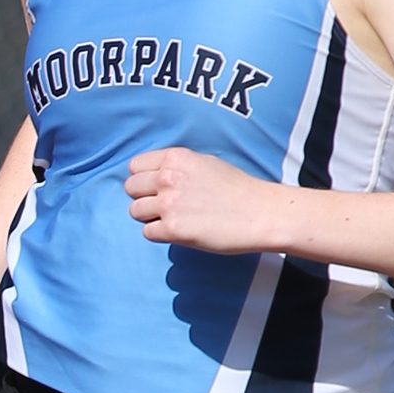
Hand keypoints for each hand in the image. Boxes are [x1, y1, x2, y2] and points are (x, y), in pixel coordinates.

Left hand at [126, 147, 286, 253]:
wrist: (263, 214)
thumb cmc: (238, 188)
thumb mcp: (204, 162)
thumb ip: (175, 166)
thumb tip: (152, 174)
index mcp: (174, 158)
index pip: (134, 167)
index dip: (143, 179)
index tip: (155, 188)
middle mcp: (167, 178)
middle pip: (130, 189)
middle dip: (143, 197)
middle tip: (164, 206)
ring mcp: (169, 204)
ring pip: (135, 211)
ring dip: (150, 217)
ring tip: (173, 219)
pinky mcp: (173, 229)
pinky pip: (147, 232)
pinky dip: (160, 234)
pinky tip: (179, 231)